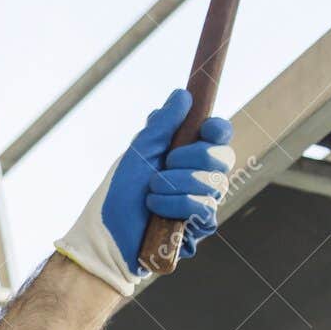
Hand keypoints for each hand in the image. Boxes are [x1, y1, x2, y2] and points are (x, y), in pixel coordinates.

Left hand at [55, 89, 235, 295]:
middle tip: (166, 164)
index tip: (204, 128)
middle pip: (224, 157)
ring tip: (151, 192)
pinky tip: (155, 209)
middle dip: (194, 157)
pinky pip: (204, 209)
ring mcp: (202, 202)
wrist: (105, 235)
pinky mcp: (199, 228)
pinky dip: (176, 205)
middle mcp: (200, 177)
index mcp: (188, 155)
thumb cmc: (119, 194)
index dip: (218, 129)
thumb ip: (162, 124)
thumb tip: (182, 94)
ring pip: (215, 184)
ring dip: (176, 184)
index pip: (219, 135)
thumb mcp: (138, 152)